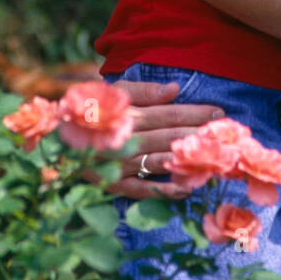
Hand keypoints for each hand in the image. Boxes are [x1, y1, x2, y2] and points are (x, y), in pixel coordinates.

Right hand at [89, 79, 224, 199]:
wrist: (55, 141)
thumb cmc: (90, 112)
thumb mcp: (112, 93)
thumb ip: (144, 91)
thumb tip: (175, 89)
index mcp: (129, 115)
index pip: (169, 114)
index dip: (195, 113)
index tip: (220, 113)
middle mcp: (127, 139)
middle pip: (170, 137)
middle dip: (199, 136)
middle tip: (225, 136)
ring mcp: (121, 164)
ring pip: (160, 162)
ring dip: (187, 162)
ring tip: (214, 161)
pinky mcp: (114, 185)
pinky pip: (142, 189)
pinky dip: (163, 190)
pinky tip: (186, 189)